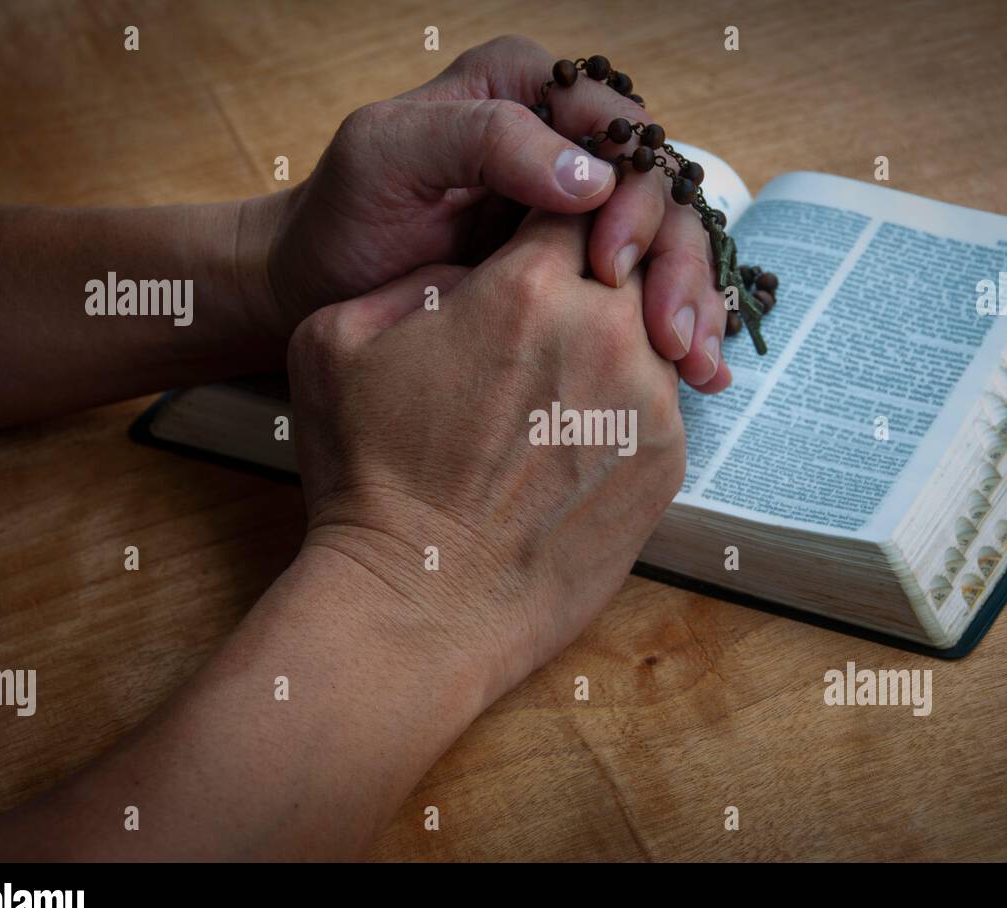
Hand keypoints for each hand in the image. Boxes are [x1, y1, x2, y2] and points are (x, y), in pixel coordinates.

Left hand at [259, 34, 731, 393]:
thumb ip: (485, 140)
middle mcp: (565, 141)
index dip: (633, 194)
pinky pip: (644, 286)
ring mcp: (578, 208)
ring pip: (667, 240)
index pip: (618, 127)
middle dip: (676, 261)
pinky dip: (672, 326)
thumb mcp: (390, 156)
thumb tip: (593, 177)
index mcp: (526, 89)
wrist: (319, 288)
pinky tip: (694, 372)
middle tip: (671, 334)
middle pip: (658, 189)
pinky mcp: (577, 265)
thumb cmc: (342, 215)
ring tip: (696, 365)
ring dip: (691, 300)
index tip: (610, 268)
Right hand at [286, 211, 686, 695]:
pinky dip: (630, 403)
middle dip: (599, 270)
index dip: (558, 212)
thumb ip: (414, 276)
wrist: (423, 602)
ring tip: (565, 376)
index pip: (573, 206)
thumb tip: (475, 276)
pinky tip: (579, 434)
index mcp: (528, 288)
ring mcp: (649, 403)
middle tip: (558, 304)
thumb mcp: (336, 340)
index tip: (546, 234)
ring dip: (617, 338)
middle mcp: (606, 333)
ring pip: (654, 332)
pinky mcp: (669, 464)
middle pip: (629, 263)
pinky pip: (663, 402)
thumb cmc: (371, 477)